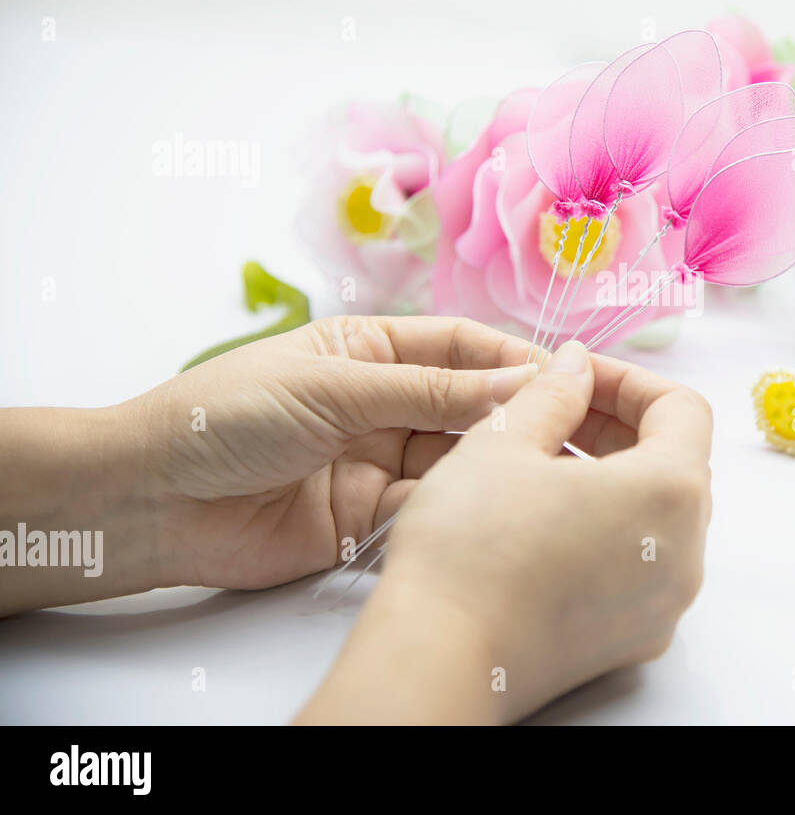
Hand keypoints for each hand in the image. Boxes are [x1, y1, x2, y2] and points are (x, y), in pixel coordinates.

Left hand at [131, 316, 558, 590]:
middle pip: (466, 404)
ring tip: (541, 464)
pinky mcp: (366, 518)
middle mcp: (380, 403)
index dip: (511, 357)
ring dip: (491, 460)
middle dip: (512, 412)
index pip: (459, 346)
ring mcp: (376, 461)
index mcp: (368, 351)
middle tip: (570, 426)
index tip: (565, 374)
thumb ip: (431, 391)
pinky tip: (486, 502)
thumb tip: (517, 379)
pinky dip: (455, 504)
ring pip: (454, 458)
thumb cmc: (226, 416)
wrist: (153, 500)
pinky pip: (427, 506)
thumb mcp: (336, 387)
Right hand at [297, 339, 712, 723]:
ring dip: (608, 477)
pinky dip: (602, 529)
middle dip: (616, 426)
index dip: (627, 379)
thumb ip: (553, 392)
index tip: (576, 374)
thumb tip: (575, 366)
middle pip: (673, 464)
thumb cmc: (470, 549)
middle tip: (552, 410)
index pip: (682, 410)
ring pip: (653, 518)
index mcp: (670, 495)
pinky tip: (540, 519)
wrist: (437, 661)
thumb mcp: (504, 442)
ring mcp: (660, 606)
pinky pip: (635, 566)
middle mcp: (684, 556)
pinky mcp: (629, 639)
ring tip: (537, 461)